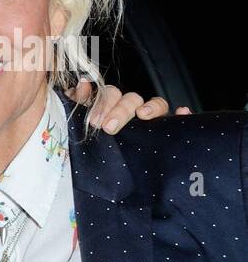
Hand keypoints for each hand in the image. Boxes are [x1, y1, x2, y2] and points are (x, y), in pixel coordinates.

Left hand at [67, 79, 191, 132]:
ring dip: (151, 107)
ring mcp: (151, 120)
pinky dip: (181, 115)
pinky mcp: (165, 131)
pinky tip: (182, 113)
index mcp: (110, 108)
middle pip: (132, 99)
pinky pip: (178, 120)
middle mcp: (132, 111)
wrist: (106, 178)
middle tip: (108, 127)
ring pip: (156, 104)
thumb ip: (79, 103)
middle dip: (120, 110)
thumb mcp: (82, 123)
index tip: (95, 120)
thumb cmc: (93, 144)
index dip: (103, 103)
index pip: (112, 95)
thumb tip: (82, 84)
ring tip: (143, 115)